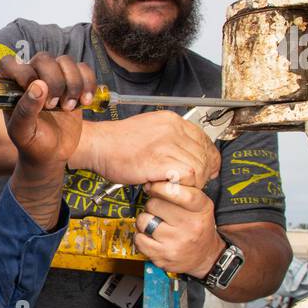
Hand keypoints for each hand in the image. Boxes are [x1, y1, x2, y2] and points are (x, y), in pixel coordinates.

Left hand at [0, 52, 95, 175]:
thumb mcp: (22, 133)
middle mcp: (30, 76)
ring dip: (72, 84)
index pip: (9, 63)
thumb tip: (38, 85)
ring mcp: (52, 77)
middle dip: (53, 82)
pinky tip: (84, 102)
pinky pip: (84, 69)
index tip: (34, 93)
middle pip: (43, 59)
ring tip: (68, 107)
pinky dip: (88, 83)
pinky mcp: (72, 81)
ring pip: (66, 61)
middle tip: (52, 106)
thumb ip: (25, 110)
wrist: (53, 153)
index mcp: (9, 86)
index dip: (23, 73)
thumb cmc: (32, 144)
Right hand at [81, 111, 220, 188]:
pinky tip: (169, 186)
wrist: (98, 144)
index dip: (209, 157)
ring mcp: (167, 144)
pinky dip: (182, 185)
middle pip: (204, 154)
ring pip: (198, 167)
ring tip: (176, 185)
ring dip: (191, 181)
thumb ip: (171, 140)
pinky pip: (187, 175)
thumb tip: (188, 154)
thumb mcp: (150, 130)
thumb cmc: (118, 142)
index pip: (204, 139)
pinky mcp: (160, 161)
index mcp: (172, 121)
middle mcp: (173, 129)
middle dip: (203, 172)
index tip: (207, 168)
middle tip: (192, 182)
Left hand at [132, 180, 225, 276]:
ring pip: (144, 221)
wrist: (205, 257)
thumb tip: (153, 181)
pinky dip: (141, 236)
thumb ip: (181, 190)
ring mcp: (176, 242)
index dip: (160, 187)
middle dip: (152, 204)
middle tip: (159, 210)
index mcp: (201, 209)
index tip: (153, 186)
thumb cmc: (198, 227)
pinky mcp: (163, 256)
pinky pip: (139, 239)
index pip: (177, 192)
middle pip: (155, 204)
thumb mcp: (200, 205)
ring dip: (145, 220)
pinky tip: (152, 237)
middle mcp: (191, 226)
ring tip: (156, 224)